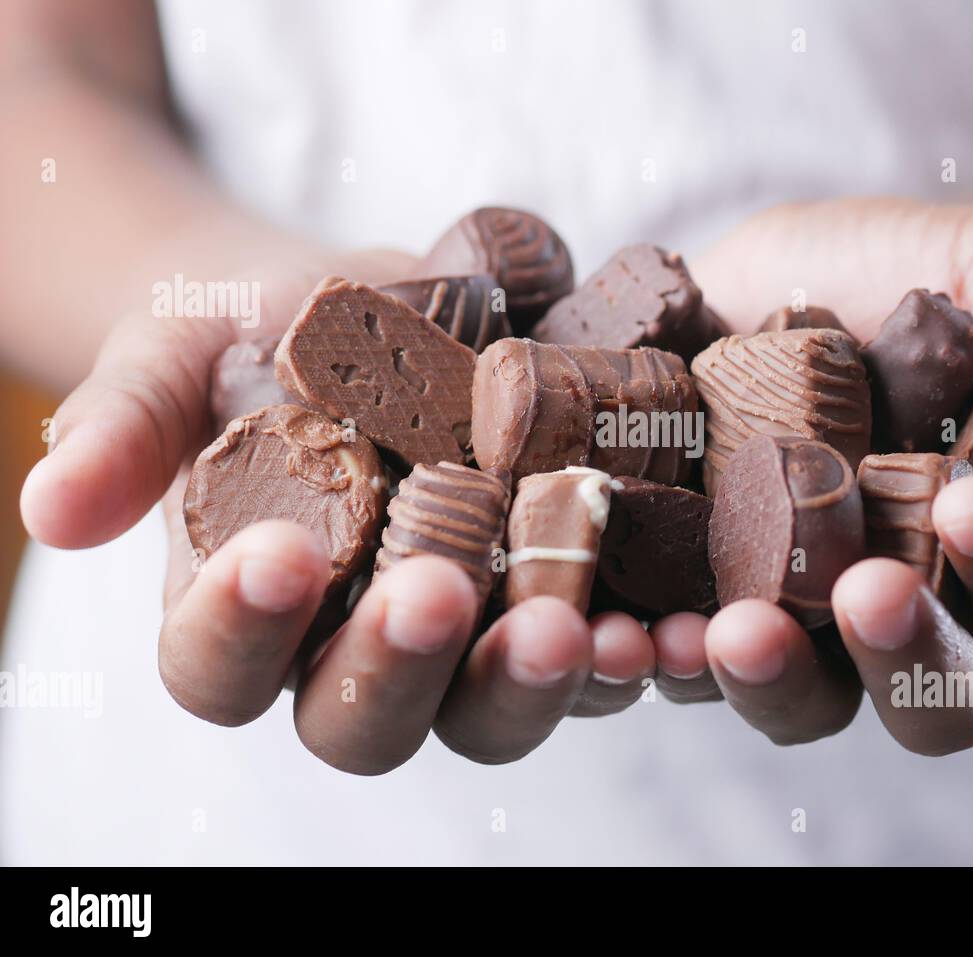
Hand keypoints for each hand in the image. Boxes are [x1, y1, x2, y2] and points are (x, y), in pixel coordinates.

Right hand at [20, 246, 656, 773]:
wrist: (365, 304)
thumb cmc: (251, 331)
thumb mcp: (177, 353)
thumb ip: (123, 425)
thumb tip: (48, 506)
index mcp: (242, 614)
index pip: (215, 666)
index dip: (239, 630)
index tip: (277, 556)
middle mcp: (349, 652)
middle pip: (363, 720)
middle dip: (397, 669)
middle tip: (437, 595)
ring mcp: (460, 640)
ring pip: (487, 710)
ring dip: (529, 682)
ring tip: (577, 626)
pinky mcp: (549, 602)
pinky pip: (588, 649)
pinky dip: (625, 644)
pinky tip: (661, 617)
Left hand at [678, 198, 972, 753]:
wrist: (781, 268)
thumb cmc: (916, 263)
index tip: (970, 501)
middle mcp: (913, 601)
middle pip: (932, 691)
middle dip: (905, 653)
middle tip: (867, 593)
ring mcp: (803, 614)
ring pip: (807, 699)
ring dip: (770, 680)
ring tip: (726, 634)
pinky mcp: (706, 597)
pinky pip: (687, 659)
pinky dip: (659, 656)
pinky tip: (629, 631)